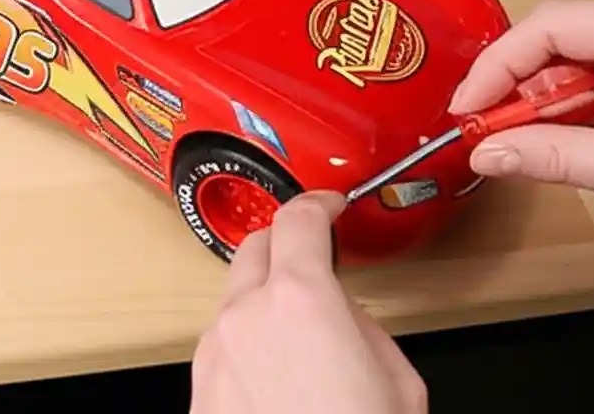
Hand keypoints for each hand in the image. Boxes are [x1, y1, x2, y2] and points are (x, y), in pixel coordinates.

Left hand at [190, 191, 426, 413]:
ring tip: (298, 338)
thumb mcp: (395, 375)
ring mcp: (214, 353)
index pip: (299, 219)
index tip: (327, 207)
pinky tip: (275, 376)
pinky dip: (244, 346)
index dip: (318, 204)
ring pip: (234, 301)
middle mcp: (246, 318)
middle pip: (255, 248)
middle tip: (313, 261)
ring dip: (263, 302)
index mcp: (302, 301)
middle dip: (286, 246)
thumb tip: (341, 310)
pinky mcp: (198, 390)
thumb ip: (361, 322)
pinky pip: (220, 347)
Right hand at [449, 0, 593, 259]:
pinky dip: (586, 104)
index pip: (556, 26)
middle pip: (569, 35)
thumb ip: (555, 155)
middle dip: (522, 84)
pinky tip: (573, 135)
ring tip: (528, 137)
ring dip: (553, 96)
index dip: (500, 65)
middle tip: (490, 128)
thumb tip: (489, 150)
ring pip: (590, 55)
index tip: (468, 106)